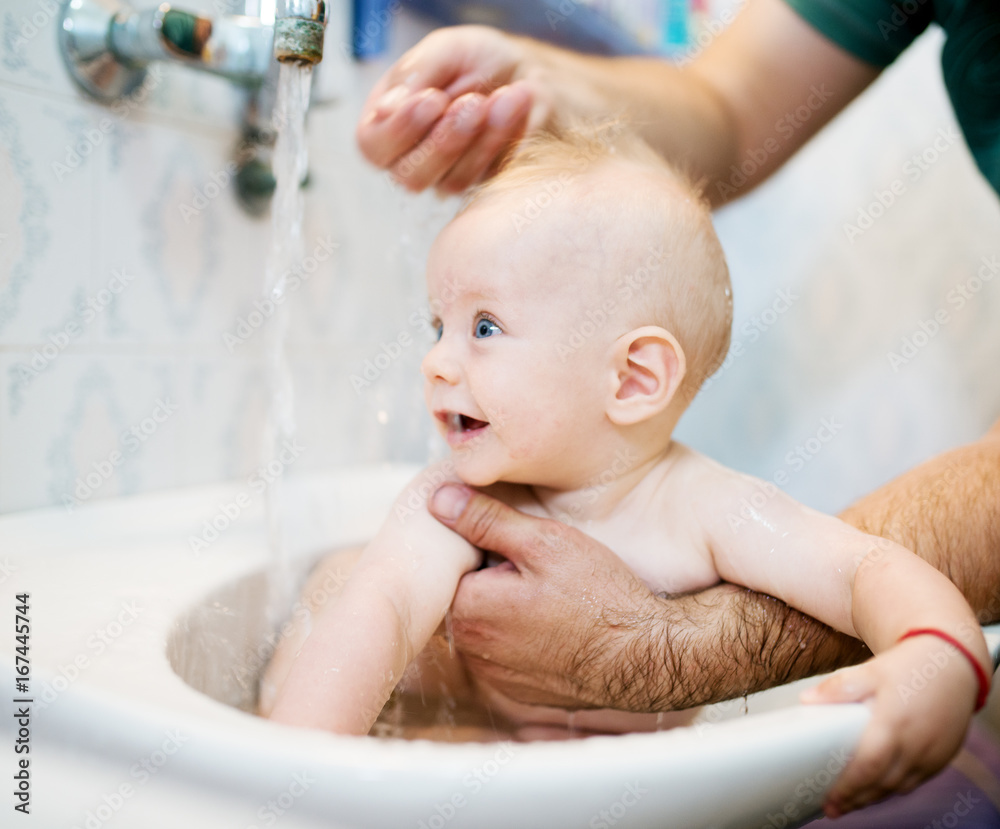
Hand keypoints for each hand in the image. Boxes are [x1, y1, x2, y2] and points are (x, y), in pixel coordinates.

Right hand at [356, 26, 543, 192]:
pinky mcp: (483, 184)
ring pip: (452, 182)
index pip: (374, 147)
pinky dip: (505, 138)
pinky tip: (517, 103)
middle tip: (474, 102)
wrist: (520, 69)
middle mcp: (410, 159)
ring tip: (504, 96)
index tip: (434, 97)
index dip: (401, 129)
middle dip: (444, 141)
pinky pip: (490, 177)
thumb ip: (414, 75)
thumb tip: (384, 109)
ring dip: (481, 139)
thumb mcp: (442, 50)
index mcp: (386, 124)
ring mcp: (446, 177)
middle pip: (411, 176)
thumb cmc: (471, 59)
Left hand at [427, 483, 666, 709]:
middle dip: (493, 576)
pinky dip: (522, 637)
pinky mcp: (517, 691)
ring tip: (551, 598)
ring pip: (486, 624)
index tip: (516, 544)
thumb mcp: (543, 542)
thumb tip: (439, 500)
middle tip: (539, 569)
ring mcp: (493, 676)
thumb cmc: (597, 597)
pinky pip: (505, 653)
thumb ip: (485, 520)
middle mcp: (470, 650)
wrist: (643, 659)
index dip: (484, 546)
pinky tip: (556, 626)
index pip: (452, 564)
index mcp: (467, 609)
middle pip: (467, 595)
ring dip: (506, 608)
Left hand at [801, 635, 978, 816]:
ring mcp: (932, 753)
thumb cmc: (908, 667)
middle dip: (856, 799)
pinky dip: (895, 788)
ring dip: (874, 797)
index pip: (868, 766)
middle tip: (832, 808)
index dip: (849, 787)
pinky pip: (916, 781)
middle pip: (882, 784)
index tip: (830, 799)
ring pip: (899, 787)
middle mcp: (915, 744)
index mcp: (893, 723)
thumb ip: (839, 687)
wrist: (951, 664)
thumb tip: (807, 700)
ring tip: (850, 801)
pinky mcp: (942, 757)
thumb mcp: (870, 671)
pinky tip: (879, 788)